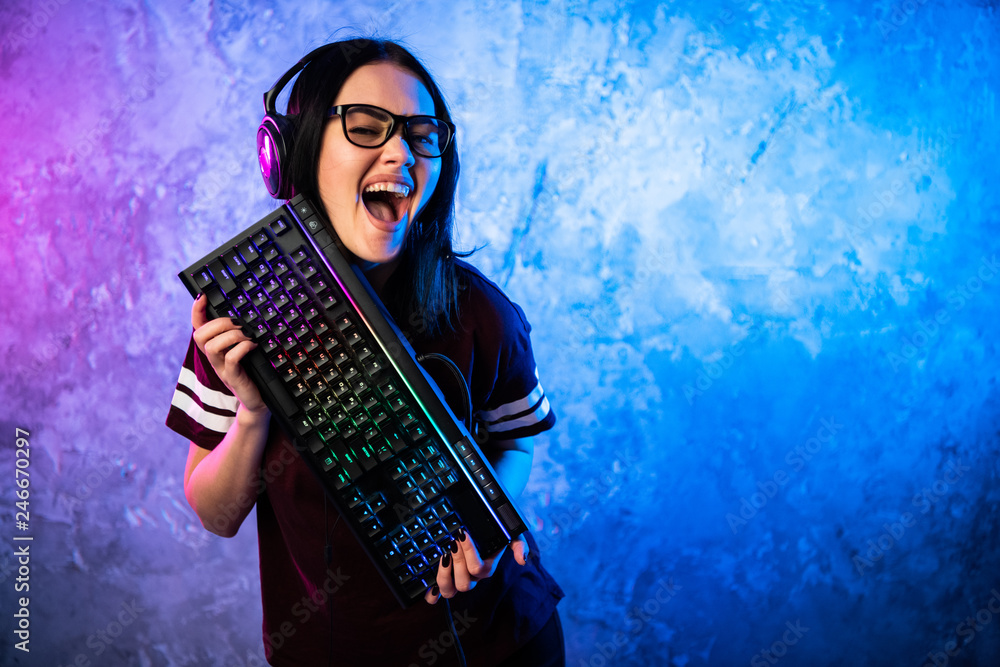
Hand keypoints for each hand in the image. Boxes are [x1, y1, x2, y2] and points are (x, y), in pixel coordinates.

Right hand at [191, 294, 267, 414]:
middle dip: (219, 323)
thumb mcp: (244, 349)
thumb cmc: (252, 372)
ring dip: (231, 336)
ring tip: (247, 336)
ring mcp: (221, 369)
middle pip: (200, 335)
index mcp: (214, 349)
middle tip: (239, 324)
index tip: (202, 296)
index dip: (196, 311)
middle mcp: (213, 358)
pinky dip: (241, 348)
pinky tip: (252, 346)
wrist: (257, 401)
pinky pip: (230, 359)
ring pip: (211, 346)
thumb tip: (244, 314)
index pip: (197, 327)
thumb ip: (240, 334)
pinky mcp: (232, 378)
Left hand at [424, 530, 528, 603]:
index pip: (478, 568)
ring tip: (442, 555)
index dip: (469, 552)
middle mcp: (472, 577)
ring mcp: (458, 579)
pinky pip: (438, 593)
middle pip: (464, 582)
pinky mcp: (446, 578)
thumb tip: (521, 560)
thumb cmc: (493, 527)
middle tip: (452, 540)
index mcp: (486, 568)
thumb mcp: (509, 532)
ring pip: (450, 590)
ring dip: (444, 576)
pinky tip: (427, 587)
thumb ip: (518, 544)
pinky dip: (432, 593)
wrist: (482, 520)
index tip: (462, 532)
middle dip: (457, 560)